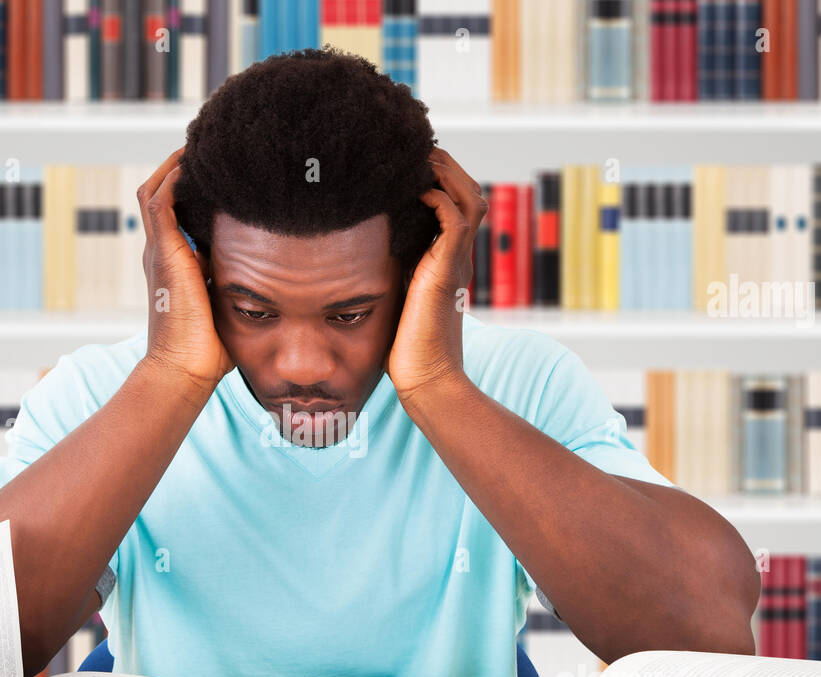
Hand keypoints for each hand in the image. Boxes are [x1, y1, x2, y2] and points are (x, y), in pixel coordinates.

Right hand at [138, 146, 234, 391]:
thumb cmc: (211, 350)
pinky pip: (160, 198)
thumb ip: (239, 284)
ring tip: (208, 142)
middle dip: (187, 168)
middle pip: (164, 192)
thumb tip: (275, 276)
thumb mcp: (227, 305)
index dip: (196, 190)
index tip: (228, 175)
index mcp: (175, 264)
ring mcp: (160, 251)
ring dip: (179, 164)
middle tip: (219, 148)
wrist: (185, 370)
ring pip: (158, 187)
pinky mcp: (163, 252)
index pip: (179, 213)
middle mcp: (162, 252)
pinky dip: (175, 176)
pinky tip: (199, 158)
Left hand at [387, 146, 485, 403]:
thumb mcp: (393, 298)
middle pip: (468, 192)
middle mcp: (456, 258)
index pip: (454, 205)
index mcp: (446, 262)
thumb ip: (386, 273)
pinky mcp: (447, 272)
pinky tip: (414, 190)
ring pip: (468, 198)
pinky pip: (454, 220)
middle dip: (444, 167)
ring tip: (418, 158)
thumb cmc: (404, 350)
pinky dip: (438, 198)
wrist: (425, 381)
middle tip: (413, 151)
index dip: (437, 180)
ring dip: (445, 173)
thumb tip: (352, 255)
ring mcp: (455, 263)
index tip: (406, 164)